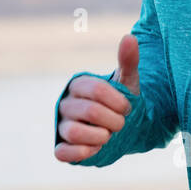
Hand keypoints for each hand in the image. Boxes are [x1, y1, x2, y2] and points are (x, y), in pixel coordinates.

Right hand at [54, 34, 137, 163]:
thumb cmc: (120, 103)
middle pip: (90, 111)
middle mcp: (66, 103)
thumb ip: (128, 61)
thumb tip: (129, 37)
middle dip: (114, 121)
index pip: (97, 89)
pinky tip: (96, 148)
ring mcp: (62, 126)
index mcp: (79, 85)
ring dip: (100, 136)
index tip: (127, 108)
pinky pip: (63, 152)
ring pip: (75, 132)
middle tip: (120, 124)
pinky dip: (82, 152)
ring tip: (108, 136)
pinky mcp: (61, 147)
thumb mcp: (127, 83)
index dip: (118, 102)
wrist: (119, 130)